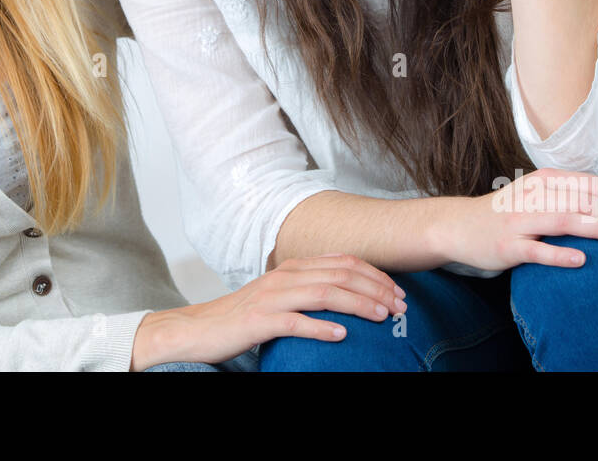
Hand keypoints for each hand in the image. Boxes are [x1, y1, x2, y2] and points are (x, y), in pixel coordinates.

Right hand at [130, 254, 407, 369]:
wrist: (197, 330)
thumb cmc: (241, 318)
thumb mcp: (279, 297)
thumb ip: (308, 292)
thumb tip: (347, 300)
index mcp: (292, 268)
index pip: (342, 262)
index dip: (375, 274)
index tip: (398, 291)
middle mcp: (284, 276)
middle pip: (340, 274)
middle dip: (376, 288)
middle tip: (401, 306)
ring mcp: (271, 297)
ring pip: (324, 293)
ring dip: (358, 304)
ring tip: (382, 316)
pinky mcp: (259, 320)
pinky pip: (295, 322)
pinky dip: (321, 327)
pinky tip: (342, 335)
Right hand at [443, 167, 597, 272]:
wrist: (460, 226)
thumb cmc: (509, 213)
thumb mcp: (539, 195)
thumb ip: (571, 195)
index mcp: (545, 181)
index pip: (593, 184)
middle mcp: (534, 196)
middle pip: (585, 201)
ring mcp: (519, 221)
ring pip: (565, 220)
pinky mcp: (506, 246)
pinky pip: (537, 251)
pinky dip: (560, 254)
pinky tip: (582, 261)